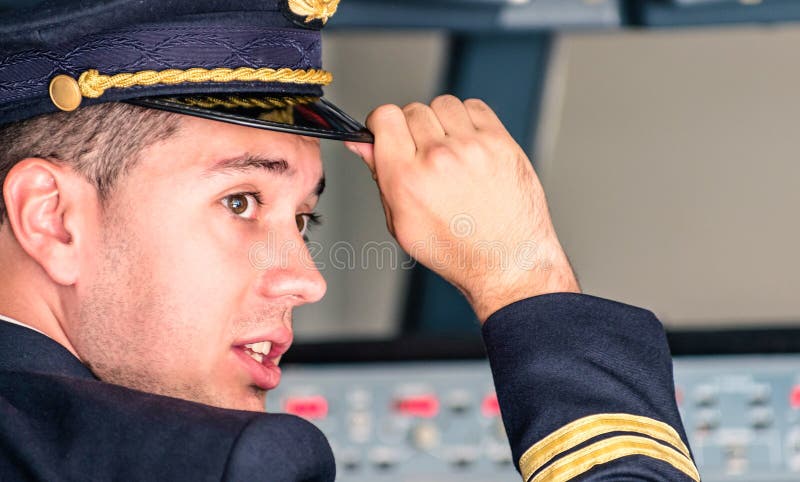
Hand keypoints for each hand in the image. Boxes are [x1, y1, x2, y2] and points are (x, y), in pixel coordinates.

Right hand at [345, 95, 579, 322]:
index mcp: (408, 179)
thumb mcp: (402, 223)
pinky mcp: (500, 142)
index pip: (383, 117)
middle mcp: (439, 158)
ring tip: (450, 150)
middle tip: (424, 154)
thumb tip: (362, 144)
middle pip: (411, 110)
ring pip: (442, 104)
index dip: (382, 123)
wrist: (508, 262)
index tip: (387, 132)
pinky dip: (468, 120)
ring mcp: (472, 147)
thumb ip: (380, 177)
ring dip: (441, 122)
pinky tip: (470, 145)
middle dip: (413, 129)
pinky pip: (474, 107)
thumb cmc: (456, 250)